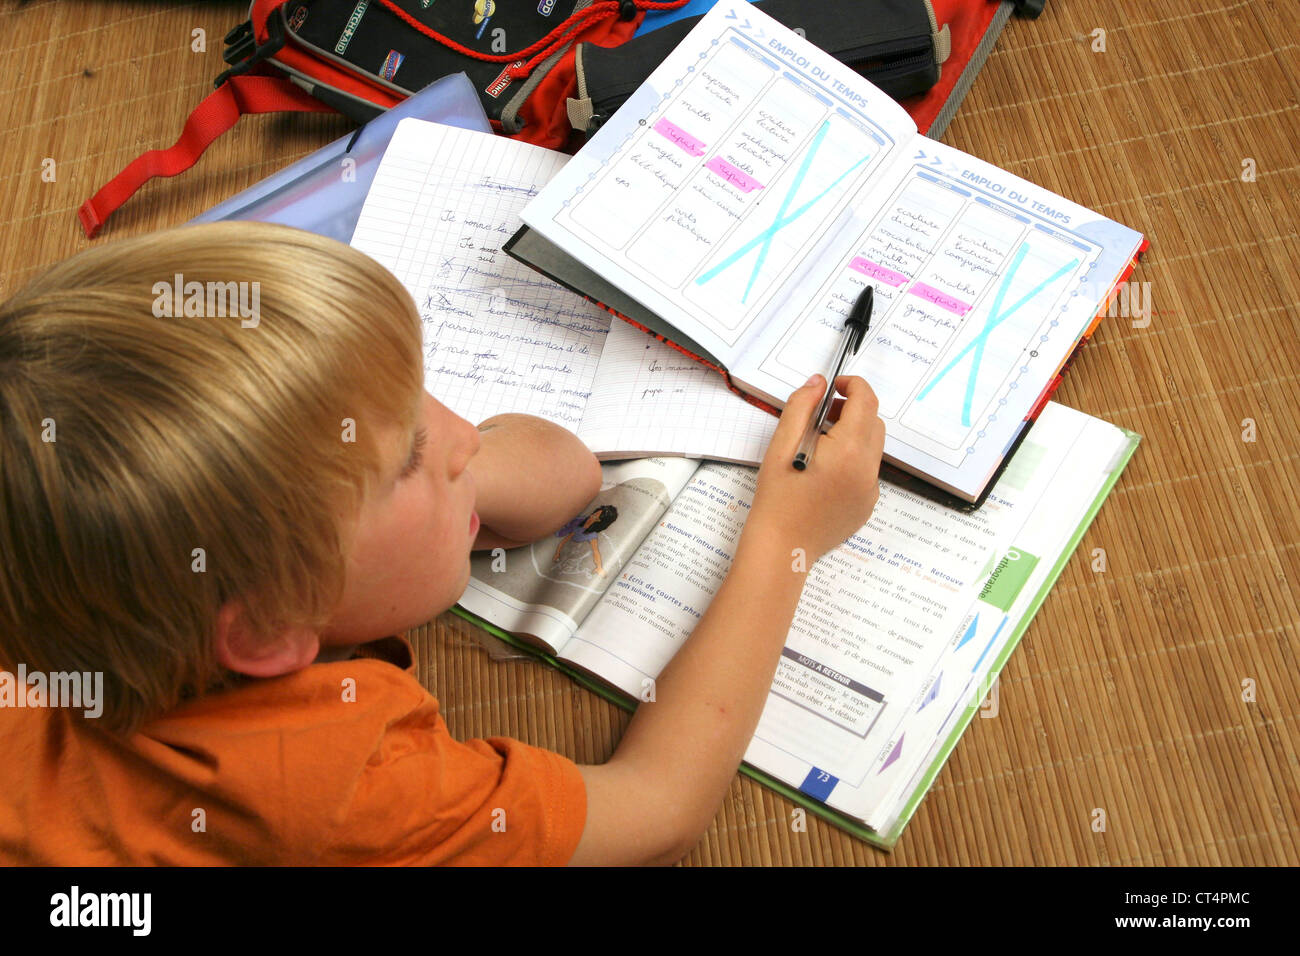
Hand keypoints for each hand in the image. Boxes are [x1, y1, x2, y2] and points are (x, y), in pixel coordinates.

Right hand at [746, 374, 885, 562]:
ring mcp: (870, 490)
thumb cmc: (777, 499)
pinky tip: (824, 472)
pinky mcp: (866, 505)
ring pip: (872, 447)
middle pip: (874, 422)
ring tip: (820, 444)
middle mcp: (867, 469)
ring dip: (853, 435)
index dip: (853, 385)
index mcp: (849, 450)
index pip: (866, 401)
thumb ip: (801, 407)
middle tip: (822, 415)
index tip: (835, 387)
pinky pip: (867, 471)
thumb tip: (819, 383)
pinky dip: (853, 460)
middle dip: (853, 410)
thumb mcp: (781, 445)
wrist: (782, 547)